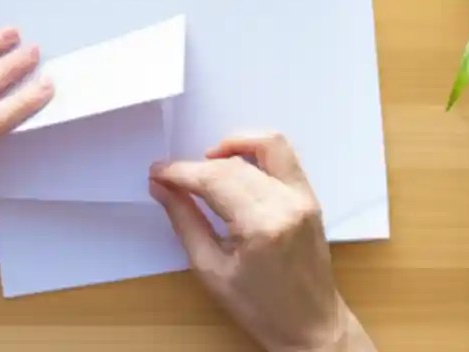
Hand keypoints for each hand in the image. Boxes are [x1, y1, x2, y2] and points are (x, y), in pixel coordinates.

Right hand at [149, 133, 374, 351]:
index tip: (157, 172)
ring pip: (264, 146)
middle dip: (197, 165)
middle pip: (233, 164)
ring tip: (206, 163)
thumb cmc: (259, 307)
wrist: (310, 324)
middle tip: (172, 176)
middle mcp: (286, 203)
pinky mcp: (310, 196)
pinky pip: (284, 155)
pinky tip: (235, 164)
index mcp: (260, 226)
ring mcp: (303, 197)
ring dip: (231, 145)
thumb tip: (161, 186)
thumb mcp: (211, 270)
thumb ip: (185, 221)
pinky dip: (257, 149)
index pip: (214, 180)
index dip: (181, 172)